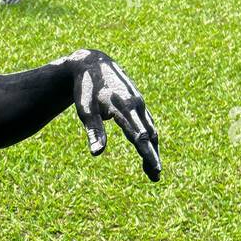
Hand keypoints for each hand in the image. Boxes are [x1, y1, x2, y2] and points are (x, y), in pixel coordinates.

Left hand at [72, 50, 160, 180]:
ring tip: (151, 171)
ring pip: (150, 129)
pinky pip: (146, 123)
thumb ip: (94, 131)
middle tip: (155, 177)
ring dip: (152, 149)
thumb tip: (96, 153)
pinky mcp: (137, 102)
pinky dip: (149, 138)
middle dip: (153, 156)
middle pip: (149, 134)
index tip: (154, 168)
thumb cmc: (85, 89)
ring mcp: (138, 102)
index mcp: (124, 106)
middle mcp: (136, 104)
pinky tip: (147, 150)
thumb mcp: (85, 110)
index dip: (147, 153)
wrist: (91, 63)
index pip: (139, 135)